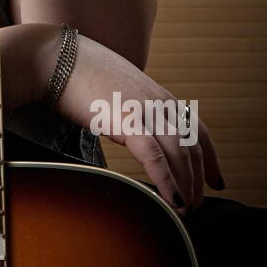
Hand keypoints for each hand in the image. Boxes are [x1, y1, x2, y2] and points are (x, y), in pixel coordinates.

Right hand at [33, 24, 225, 216]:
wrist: (51, 56)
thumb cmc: (74, 71)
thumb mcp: (114, 88)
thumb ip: (128, 106)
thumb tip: (125, 123)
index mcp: (156, 94)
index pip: (196, 128)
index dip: (211, 157)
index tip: (216, 180)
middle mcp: (157, 101)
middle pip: (193, 145)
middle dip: (200, 179)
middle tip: (198, 205)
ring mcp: (143, 109)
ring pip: (180, 153)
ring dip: (187, 186)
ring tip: (186, 210)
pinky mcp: (125, 119)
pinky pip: (154, 155)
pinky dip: (167, 180)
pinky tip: (171, 200)